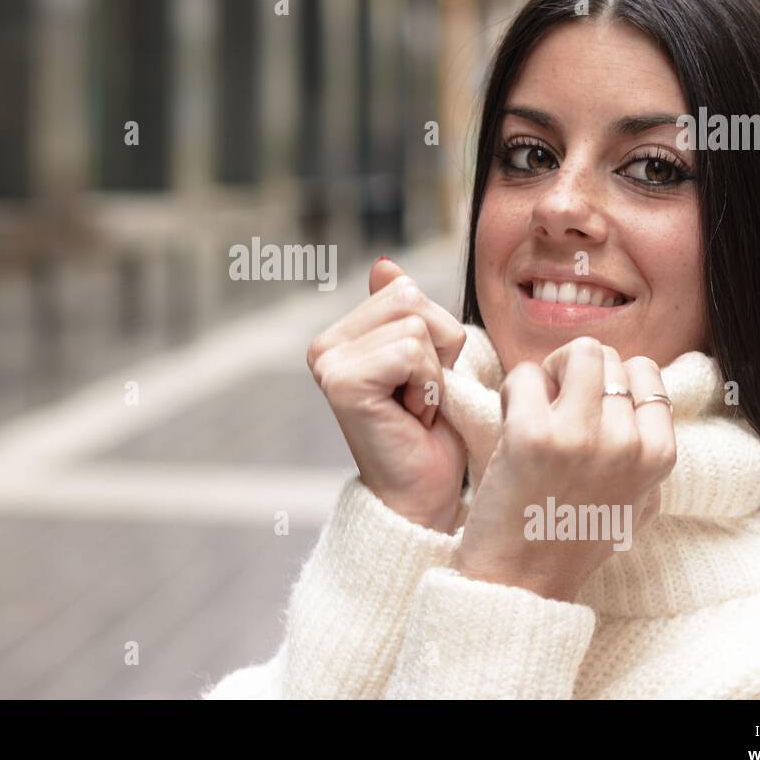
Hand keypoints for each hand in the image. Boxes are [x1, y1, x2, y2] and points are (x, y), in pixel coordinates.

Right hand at [307, 258, 468, 532]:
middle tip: (418, 396)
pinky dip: (428, 387)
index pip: (404, 289)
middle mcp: (324, 345)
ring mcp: (329, 363)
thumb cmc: (429, 433)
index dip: (434, 337)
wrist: (423, 494)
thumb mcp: (426, 359)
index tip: (418, 384)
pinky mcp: (343, 382)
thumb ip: (403, 312)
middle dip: (435, 349)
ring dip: (434, 374)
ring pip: (416, 327)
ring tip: (415, 408)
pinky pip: (412, 352)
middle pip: (409, 299)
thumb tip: (384, 265)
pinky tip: (411, 416)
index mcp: (340, 335)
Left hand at [453, 337, 676, 600]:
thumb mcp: (639, 501)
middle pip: (606, 356)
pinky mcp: (532, 436)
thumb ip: (649, 450)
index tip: (587, 412)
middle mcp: (627, 443)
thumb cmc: (573, 538)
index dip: (609, 383)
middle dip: (575, 373)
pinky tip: (511, 422)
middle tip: (553, 410)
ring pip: (577, 352)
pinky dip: (514, 390)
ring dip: (550, 373)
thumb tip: (645, 395)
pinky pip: (525, 374)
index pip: (644, 371)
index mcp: (659, 455)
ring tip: (535, 409)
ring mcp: (581, 438)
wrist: (521, 580)